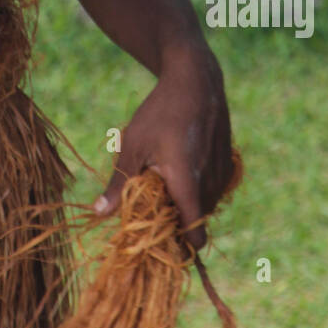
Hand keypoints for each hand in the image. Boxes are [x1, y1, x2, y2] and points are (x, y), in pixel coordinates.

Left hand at [94, 45, 232, 250]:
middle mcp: (211, 184)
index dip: (180, 246)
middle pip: (198, 222)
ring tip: (165, 181)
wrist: (195, 81)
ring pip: (207, 205)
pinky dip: (199, 187)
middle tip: (154, 204)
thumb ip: (119, 184)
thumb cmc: (159, 112)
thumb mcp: (132, 146)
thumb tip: (99, 214)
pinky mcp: (228, 164)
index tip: (161, 242)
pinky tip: (181, 167)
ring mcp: (223, 174)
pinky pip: (214, 189)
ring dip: (189, 203)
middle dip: (178, 221)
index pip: (194, 235)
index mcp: (187, 184)